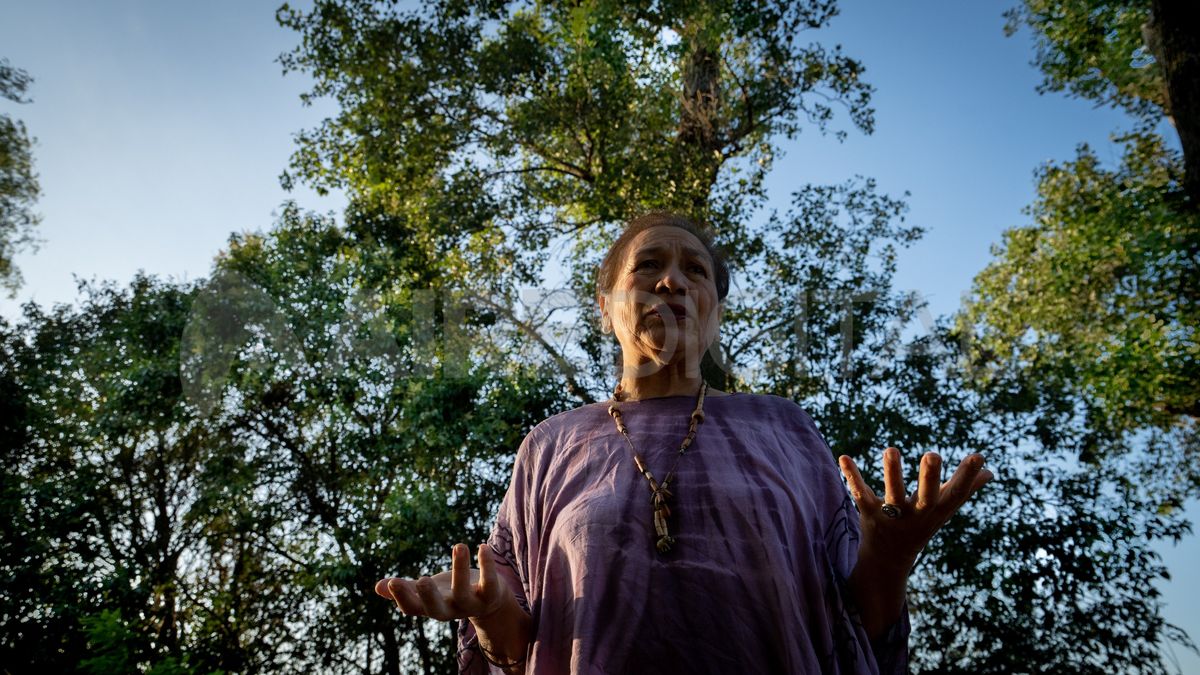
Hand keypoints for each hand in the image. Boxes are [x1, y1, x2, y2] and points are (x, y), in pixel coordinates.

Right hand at [375, 543, 511, 620]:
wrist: (490, 604)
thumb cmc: (452, 593)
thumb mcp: (429, 592)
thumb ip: (407, 589)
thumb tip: (378, 587)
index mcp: (432, 607)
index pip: (413, 608)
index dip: (403, 598)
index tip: (392, 581)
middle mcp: (451, 610)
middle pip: (438, 610)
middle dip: (429, 596)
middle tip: (421, 579)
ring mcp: (472, 604)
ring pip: (464, 593)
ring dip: (460, 569)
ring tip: (459, 545)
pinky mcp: (491, 595)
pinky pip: (490, 582)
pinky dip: (487, 565)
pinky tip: (482, 547)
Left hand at [839, 448, 992, 566]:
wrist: (890, 561)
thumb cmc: (921, 526)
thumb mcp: (944, 510)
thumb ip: (964, 489)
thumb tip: (989, 472)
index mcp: (937, 511)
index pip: (956, 494)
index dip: (967, 477)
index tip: (978, 456)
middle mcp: (917, 515)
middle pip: (926, 497)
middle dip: (929, 478)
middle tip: (933, 454)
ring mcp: (892, 516)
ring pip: (893, 494)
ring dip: (892, 473)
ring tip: (891, 449)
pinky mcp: (869, 514)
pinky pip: (860, 493)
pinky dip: (852, 476)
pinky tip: (844, 456)